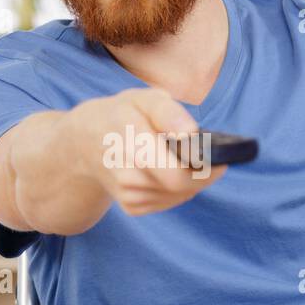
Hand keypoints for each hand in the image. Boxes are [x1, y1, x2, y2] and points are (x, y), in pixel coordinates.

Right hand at [69, 88, 227, 215]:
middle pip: (184, 186)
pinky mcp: (131, 206)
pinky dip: (177, 188)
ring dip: (190, 179)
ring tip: (181, 157)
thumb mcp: (142, 98)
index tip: (220, 155)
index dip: (206, 168)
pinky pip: (170, 201)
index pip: (178, 174)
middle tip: (207, 155)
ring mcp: (128, 194)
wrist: (83, 142)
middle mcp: (127, 175)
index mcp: (131, 143)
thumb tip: (191, 133)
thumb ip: (168, 112)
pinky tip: (168, 170)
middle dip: (202, 173)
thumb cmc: (121, 115)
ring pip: (180, 195)